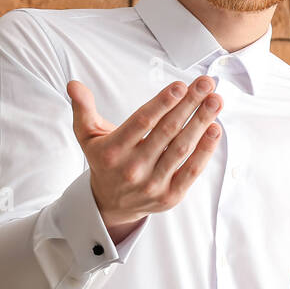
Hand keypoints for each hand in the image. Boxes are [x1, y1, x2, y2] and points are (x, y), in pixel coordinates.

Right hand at [67, 75, 223, 240]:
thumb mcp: (87, 136)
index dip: (162, 103)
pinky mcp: (170, 196)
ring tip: (216, 101)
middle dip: (190, 105)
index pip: (142, 123)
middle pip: (167, 132)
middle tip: (207, 84)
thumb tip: (73, 84)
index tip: (181, 85)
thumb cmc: (104, 161)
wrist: (110, 204)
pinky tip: (215, 129)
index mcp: (113, 151)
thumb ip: (83, 109)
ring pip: (182, 149)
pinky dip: (205, 150)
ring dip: (202, 122)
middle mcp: (133, 168)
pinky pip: (192, 171)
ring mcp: (153, 184)